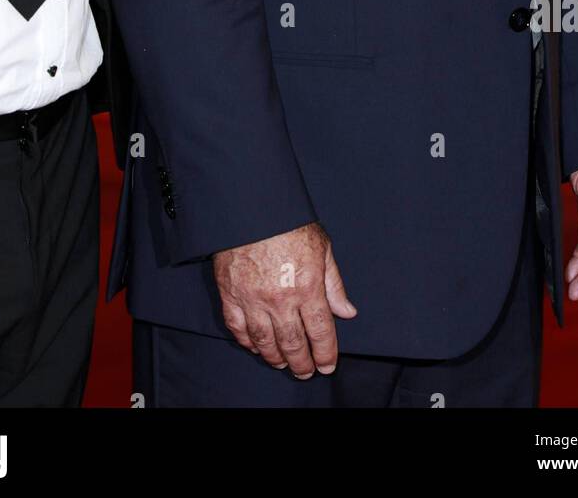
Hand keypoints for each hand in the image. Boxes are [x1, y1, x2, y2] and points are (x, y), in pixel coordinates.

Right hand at [212, 221, 356, 377]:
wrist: (252, 206)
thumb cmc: (289, 222)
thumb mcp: (322, 248)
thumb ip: (334, 284)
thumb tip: (347, 312)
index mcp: (308, 286)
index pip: (320, 332)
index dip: (326, 354)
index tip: (327, 365)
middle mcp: (281, 298)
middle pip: (293, 344)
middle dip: (302, 363)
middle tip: (305, 371)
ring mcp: (253, 298)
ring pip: (265, 342)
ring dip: (276, 358)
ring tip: (282, 363)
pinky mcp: (230, 294)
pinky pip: (238, 328)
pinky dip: (247, 342)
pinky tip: (255, 347)